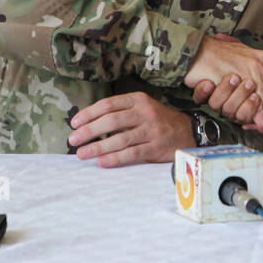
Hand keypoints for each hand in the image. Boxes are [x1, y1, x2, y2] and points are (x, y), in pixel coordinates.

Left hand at [68, 92, 195, 166]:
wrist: (189, 133)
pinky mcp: (156, 148)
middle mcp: (145, 113)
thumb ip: (121, 113)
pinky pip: (132, 153)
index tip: (74, 123)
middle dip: (89, 130)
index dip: (89, 114)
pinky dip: (115, 158)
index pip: (108, 104)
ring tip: (82, 154)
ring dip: (98, 147)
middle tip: (73, 140)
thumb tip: (89, 124)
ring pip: (120, 139)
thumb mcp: (143, 108)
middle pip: (112, 121)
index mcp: (138, 100)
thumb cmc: (158, 121)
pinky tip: (102, 162)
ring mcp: (152, 131)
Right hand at [184, 34, 262, 128]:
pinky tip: (245, 122)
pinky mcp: (238, 79)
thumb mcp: (241, 60)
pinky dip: (251, 117)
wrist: (197, 50)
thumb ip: (255, 77)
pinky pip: (252, 105)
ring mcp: (251, 71)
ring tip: (254, 125)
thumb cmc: (216, 56)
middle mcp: (261, 64)